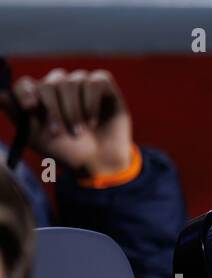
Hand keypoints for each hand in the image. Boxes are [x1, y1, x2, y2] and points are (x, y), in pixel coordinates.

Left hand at [0, 68, 132, 177]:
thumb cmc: (68, 152)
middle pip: (50, 83)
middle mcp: (60, 87)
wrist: (99, 163)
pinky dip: (92, 102)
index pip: (27, 84)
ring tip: (80, 132)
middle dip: (55, 110)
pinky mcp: (104, 86)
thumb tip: (0, 95)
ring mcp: (82, 85)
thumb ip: (17, 114)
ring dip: (75, 110)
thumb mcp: (36, 137)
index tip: (31, 108)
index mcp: (41, 98)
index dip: (26, 93)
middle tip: (60, 132)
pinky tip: (93, 120)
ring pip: (72, 82)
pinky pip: (95, 81)